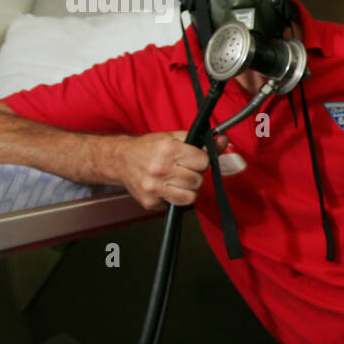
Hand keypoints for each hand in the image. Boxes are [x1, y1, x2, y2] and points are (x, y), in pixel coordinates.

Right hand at [110, 131, 226, 210]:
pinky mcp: (150, 202)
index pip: (203, 162)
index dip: (201, 161)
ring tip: (177, 179)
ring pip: (190, 197)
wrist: (120, 160)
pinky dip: (175, 198)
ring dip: (187, 189)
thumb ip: (201, 141)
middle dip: (194, 175)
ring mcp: (154, 188)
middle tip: (183, 169)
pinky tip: (165, 187)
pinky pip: (176, 205)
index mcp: (168, 150)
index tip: (193, 159)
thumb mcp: (174, 138)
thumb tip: (223, 141)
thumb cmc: (148, 148)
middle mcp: (160, 169)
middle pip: (198, 181)